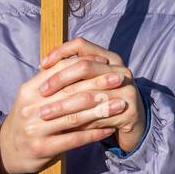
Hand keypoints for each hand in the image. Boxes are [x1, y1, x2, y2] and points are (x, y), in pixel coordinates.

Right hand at [0, 41, 139, 173]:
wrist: (7, 149)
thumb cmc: (28, 118)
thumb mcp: (33, 95)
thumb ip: (52, 80)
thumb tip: (81, 59)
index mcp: (29, 90)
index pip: (59, 71)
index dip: (84, 65)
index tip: (105, 62)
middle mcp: (31, 108)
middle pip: (70, 93)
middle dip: (98, 85)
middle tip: (119, 79)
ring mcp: (36, 129)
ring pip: (74, 117)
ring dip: (100, 110)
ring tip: (119, 105)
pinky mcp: (43, 148)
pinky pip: (74, 139)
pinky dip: (93, 134)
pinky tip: (108, 129)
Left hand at [38, 38, 145, 155]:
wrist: (133, 122)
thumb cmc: (104, 100)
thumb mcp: (89, 84)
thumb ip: (71, 74)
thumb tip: (41, 68)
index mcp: (110, 58)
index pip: (81, 45)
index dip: (60, 52)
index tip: (42, 64)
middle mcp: (121, 69)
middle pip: (84, 66)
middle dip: (59, 80)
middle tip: (41, 92)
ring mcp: (128, 89)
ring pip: (89, 94)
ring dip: (64, 105)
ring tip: (46, 114)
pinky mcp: (130, 111)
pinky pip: (99, 116)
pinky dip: (80, 122)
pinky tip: (64, 128)